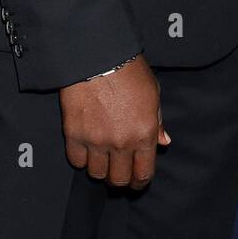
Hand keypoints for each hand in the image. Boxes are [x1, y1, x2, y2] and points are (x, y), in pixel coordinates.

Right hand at [59, 53, 169, 187]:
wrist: (98, 56)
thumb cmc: (129, 71)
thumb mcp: (153, 93)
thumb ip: (158, 122)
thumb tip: (163, 142)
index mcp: (145, 133)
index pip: (143, 173)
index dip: (140, 182)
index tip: (137, 182)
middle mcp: (121, 142)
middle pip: (119, 179)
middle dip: (120, 178)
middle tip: (118, 171)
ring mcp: (96, 141)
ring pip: (97, 173)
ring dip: (100, 168)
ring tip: (102, 157)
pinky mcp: (74, 135)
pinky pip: (76, 161)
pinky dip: (81, 158)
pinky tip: (86, 147)